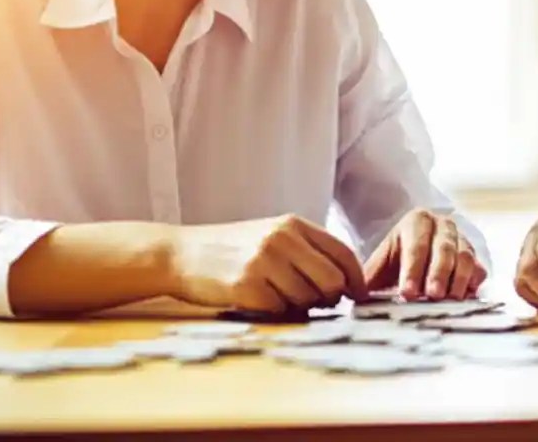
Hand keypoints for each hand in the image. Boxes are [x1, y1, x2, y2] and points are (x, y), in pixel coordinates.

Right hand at [166, 215, 366, 313]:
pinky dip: (274, 313)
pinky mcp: (246, 286)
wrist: (178, 254)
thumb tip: (344, 284)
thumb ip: (306, 251)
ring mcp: (263, 262)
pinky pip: (279, 311)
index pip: (343, 253)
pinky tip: (257, 302)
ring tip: (277, 297)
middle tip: (319, 305)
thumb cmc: (230, 250)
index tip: (359, 296)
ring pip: (308, 300)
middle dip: (331, 299)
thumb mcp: (271, 235)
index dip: (357, 279)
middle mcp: (282, 239)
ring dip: (299, 307)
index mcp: (293, 224)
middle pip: (332, 280)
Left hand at [363, 209, 485, 299]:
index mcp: (417, 222)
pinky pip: (480, 269)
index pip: (415, 246)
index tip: (407, 293)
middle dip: (438, 274)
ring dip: (459, 280)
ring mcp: (462, 240)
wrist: (417, 251)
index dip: (412, 270)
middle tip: (433, 296)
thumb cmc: (397, 259)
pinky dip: (474, 283)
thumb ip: (368, 278)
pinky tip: (466, 297)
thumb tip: (353, 296)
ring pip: (465, 257)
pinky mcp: (476, 257)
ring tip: (450, 300)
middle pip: (444, 249)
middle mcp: (443, 226)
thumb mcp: (380, 264)